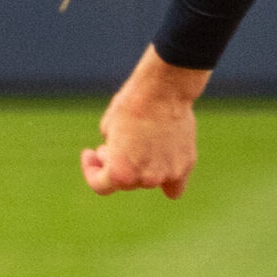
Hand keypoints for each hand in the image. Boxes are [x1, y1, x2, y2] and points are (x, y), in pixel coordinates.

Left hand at [80, 46, 209, 198]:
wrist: (163, 90)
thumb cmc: (131, 105)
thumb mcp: (108, 129)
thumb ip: (113, 153)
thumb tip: (120, 161)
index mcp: (120, 173)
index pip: (100, 185)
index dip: (92, 169)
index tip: (90, 153)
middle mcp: (145, 180)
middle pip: (126, 182)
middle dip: (115, 164)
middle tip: (111, 143)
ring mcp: (168, 174)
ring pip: (148, 181)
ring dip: (140, 168)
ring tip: (138, 142)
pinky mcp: (186, 165)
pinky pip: (174, 186)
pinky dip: (167, 179)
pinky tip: (161, 164)